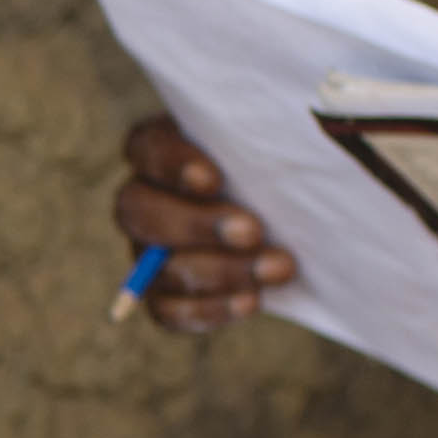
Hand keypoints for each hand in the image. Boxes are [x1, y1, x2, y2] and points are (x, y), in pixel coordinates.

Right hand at [115, 119, 293, 331]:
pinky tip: (251, 301)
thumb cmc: (285, 167)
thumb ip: (270, 133)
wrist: (297, 222)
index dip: (171, 165)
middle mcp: (145, 200)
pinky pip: (168, 310)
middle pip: (139, 211)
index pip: (146, 149)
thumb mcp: (279, 140)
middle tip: (252, 231)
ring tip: (277, 268)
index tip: (213, 180)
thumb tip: (288, 127)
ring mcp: (147, 252)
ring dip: (218, 271)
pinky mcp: (164, 295)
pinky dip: (208, 309)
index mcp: (162, 151)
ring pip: (157, 267)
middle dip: (196, 225)